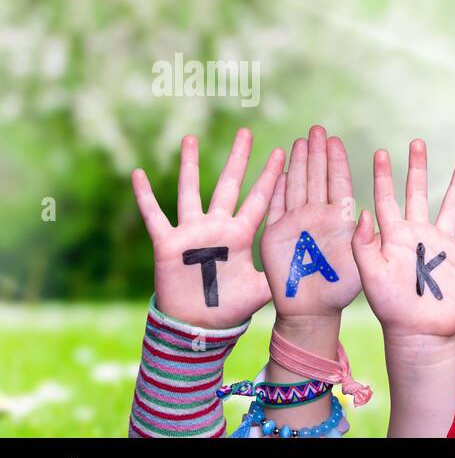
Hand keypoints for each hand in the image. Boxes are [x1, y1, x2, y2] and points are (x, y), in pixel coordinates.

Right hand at [131, 129, 282, 328]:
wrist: (200, 325)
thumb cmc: (232, 306)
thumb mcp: (263, 288)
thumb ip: (283, 272)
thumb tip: (313, 265)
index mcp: (241, 234)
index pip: (259, 199)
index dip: (269, 177)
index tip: (281, 152)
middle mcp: (217, 227)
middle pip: (229, 185)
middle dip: (238, 159)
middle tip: (246, 132)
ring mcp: (192, 232)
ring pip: (190, 190)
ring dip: (189, 165)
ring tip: (189, 138)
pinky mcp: (167, 242)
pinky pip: (154, 214)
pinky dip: (144, 195)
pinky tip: (138, 173)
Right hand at [261, 126, 361, 318]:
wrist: (312, 310)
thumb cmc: (340, 289)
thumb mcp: (360, 263)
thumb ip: (364, 240)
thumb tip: (367, 213)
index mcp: (340, 220)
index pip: (338, 184)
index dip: (336, 162)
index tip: (335, 140)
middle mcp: (318, 216)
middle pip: (317, 178)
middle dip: (317, 153)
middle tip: (318, 128)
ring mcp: (296, 223)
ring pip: (297, 185)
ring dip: (298, 163)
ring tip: (301, 140)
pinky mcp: (275, 233)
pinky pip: (275, 205)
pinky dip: (277, 187)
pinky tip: (278, 168)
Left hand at [352, 140, 454, 338]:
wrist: (420, 331)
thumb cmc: (390, 307)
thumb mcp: (369, 274)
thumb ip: (364, 244)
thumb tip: (362, 212)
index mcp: (391, 236)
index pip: (385, 198)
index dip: (382, 175)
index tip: (381, 152)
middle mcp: (415, 234)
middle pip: (415, 192)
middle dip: (416, 167)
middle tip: (417, 142)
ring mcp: (438, 243)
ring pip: (447, 204)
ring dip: (454, 182)